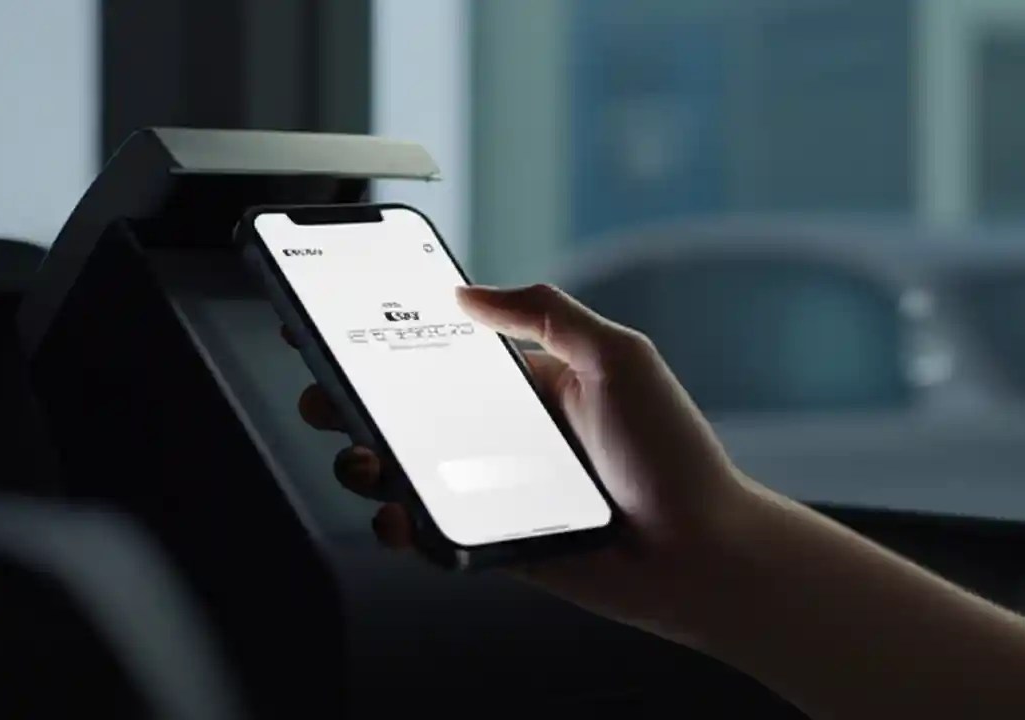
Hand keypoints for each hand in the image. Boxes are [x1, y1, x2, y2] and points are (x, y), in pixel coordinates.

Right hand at [289, 284, 748, 638]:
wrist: (701, 553)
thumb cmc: (673, 453)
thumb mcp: (620, 358)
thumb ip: (548, 314)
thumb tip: (468, 292)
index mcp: (531, 384)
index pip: (446, 353)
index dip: (392, 341)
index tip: (344, 325)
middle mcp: (505, 434)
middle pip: (411, 413)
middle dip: (357, 402)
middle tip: (324, 395)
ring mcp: (493, 488)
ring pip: (408, 472)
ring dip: (365, 462)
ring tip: (358, 458)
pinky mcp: (491, 540)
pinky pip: (429, 529)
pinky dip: (397, 522)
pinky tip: (394, 513)